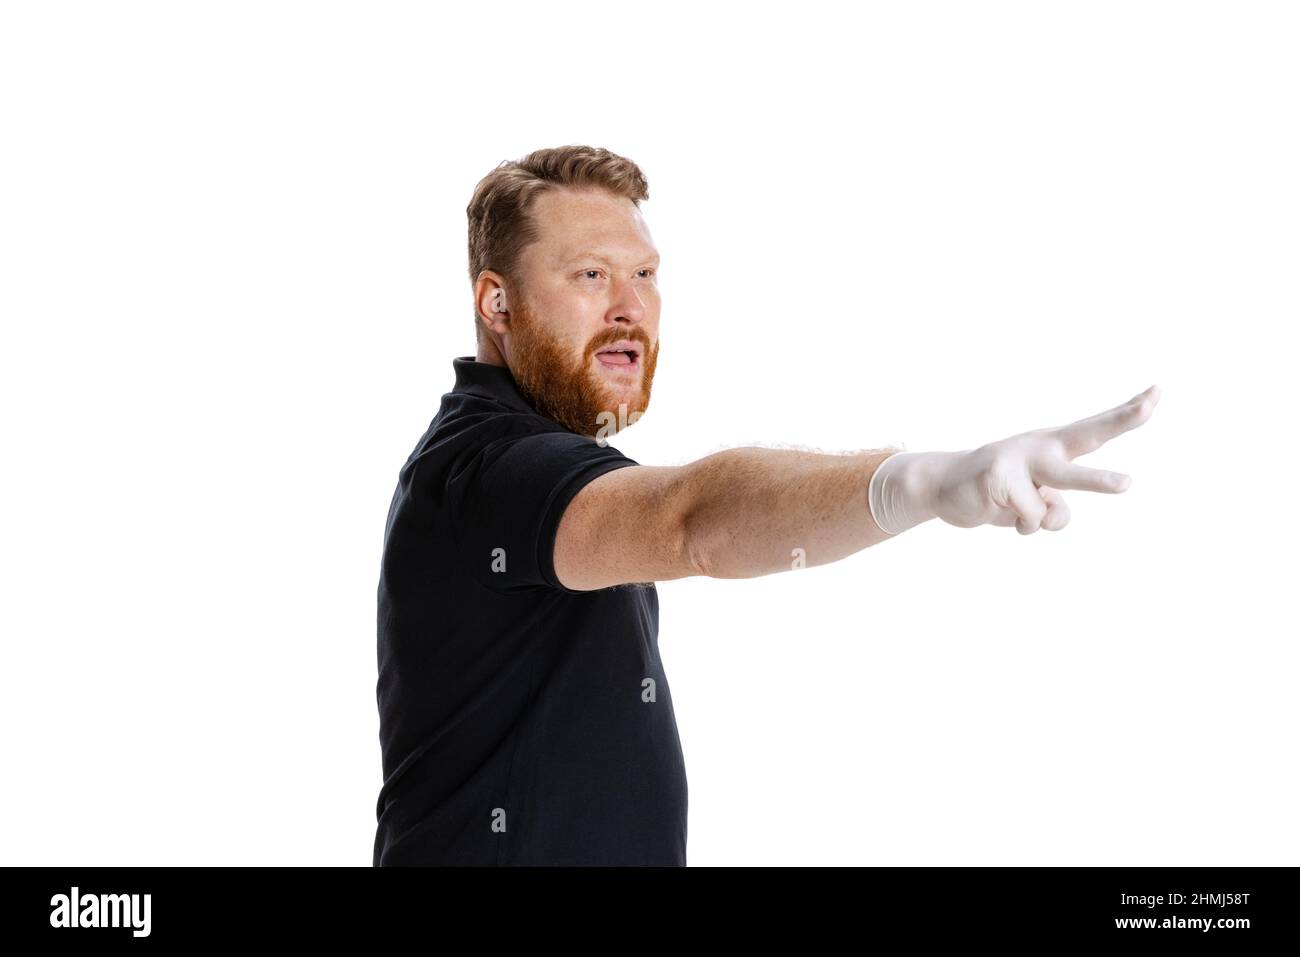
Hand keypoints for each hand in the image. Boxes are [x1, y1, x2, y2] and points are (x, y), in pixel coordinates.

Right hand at [868, 385, 1161, 534]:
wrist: (942, 487)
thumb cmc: (999, 493)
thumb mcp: (1033, 503)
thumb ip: (1054, 509)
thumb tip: (1050, 515)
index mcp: (1053, 447)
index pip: (1096, 429)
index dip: (1128, 413)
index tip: (1158, 393)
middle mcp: (1040, 447)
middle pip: (1088, 435)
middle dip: (1121, 421)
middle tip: (1151, 405)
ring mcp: (1019, 460)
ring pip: (1063, 484)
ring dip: (1098, 482)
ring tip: (1129, 484)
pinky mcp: (999, 480)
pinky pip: (1031, 520)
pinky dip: (1020, 526)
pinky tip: (998, 511)